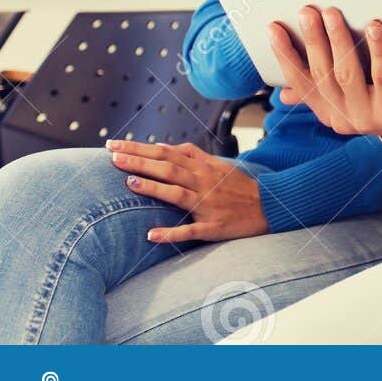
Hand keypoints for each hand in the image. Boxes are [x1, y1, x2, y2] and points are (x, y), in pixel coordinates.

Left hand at [106, 140, 268, 242]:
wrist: (269, 206)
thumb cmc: (240, 187)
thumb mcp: (219, 165)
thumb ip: (195, 156)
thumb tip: (169, 147)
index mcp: (203, 168)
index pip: (166, 153)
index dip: (139, 148)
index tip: (114, 145)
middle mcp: (203, 183)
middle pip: (168, 169)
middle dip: (139, 161)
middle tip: (112, 156)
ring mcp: (208, 205)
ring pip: (177, 193)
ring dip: (153, 188)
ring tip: (128, 182)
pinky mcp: (213, 227)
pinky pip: (191, 230)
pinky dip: (171, 233)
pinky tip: (151, 236)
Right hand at [268, 7, 381, 140]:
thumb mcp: (348, 99)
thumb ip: (319, 93)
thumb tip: (283, 91)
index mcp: (327, 112)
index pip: (299, 81)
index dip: (284, 55)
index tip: (272, 28)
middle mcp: (342, 117)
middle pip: (322, 74)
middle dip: (312, 40)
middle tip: (306, 12)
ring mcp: (366, 116)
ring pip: (346, 73)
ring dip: (338, 41)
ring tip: (331, 13)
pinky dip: (377, 50)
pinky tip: (374, 27)